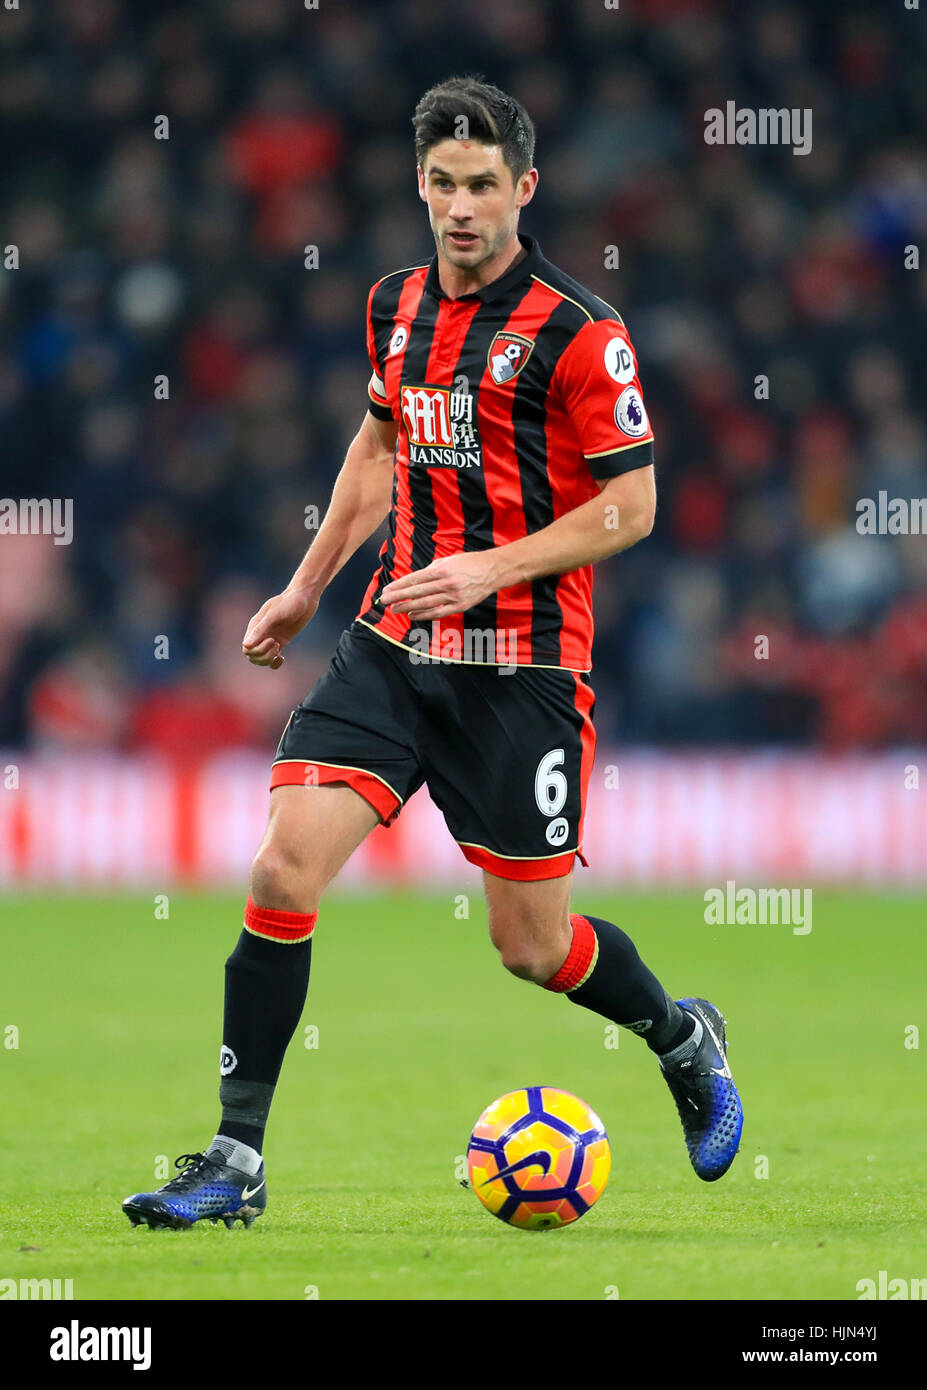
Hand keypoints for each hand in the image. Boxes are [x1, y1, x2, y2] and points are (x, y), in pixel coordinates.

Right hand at [242, 587, 317, 668]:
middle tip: (277, 644)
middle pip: (253, 656)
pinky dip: (275, 663)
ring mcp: (271, 639)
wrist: (304, 598)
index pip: (247, 649)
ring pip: (261, 659)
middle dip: (264, 656)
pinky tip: (282, 658)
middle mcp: (261, 634)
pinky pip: (273, 659)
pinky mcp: (281, 642)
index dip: (258, 650)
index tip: (272, 640)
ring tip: (279, 648)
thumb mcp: (274, 615)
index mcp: (255, 627)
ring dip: (269, 659)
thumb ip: (260, 630)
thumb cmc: (289, 603)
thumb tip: (246, 646)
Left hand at [380, 552, 501, 619]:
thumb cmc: (469, 563)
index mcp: (442, 569)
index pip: (415, 579)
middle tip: (384, 601)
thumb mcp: (449, 560)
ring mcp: (453, 596)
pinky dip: (424, 615)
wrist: (493, 570)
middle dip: (398, 597)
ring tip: (395, 609)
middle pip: (417, 592)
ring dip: (408, 607)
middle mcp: (446, 583)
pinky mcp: (460, 606)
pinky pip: (438, 613)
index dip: (399, 585)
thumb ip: (431, 570)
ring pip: (426, 604)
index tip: (387, 590)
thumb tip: (414, 580)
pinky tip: (413, 616)